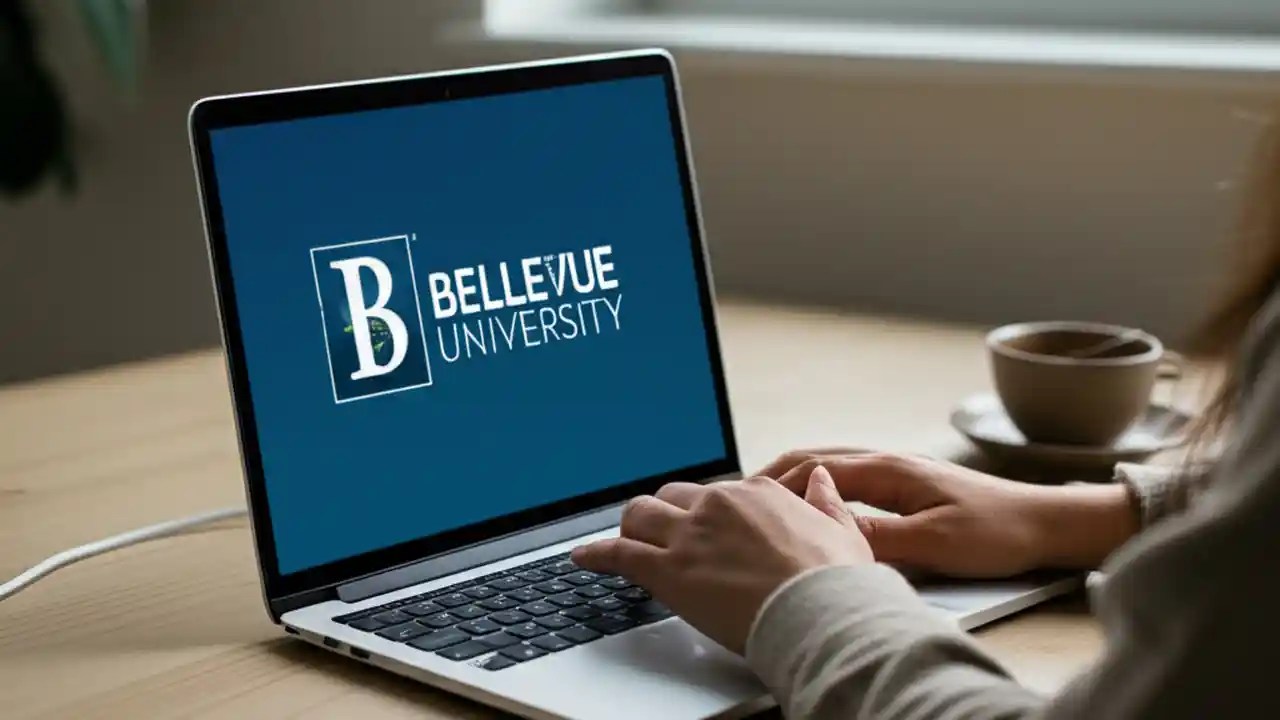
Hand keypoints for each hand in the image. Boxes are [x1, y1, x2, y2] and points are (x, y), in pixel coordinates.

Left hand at [572, 468, 872, 653]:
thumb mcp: (842, 531)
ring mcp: (690, 535)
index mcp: (758, 493)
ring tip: (626, 542)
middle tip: (663, 536)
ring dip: (632, 528)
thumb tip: (820, 481)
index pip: (718, 492)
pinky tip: (582, 558)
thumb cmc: (837, 582)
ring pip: (640, 515)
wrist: (821, 613)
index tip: (706, 525)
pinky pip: (618, 553)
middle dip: (666, 516)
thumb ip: (826, 502)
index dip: (708, 512)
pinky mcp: (668, 569)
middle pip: (673, 497)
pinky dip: (596, 555)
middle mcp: (719, 505)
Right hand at [758, 450, 1139, 576]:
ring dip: (794, 479)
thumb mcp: (934, 544)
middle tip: (737, 498)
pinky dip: (819, 488)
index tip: (742, 503)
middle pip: (813, 459)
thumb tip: (827, 536)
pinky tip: (813, 507)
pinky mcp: (908, 487)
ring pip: (829, 466)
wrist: (1045, 523)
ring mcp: (898, 472)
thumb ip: (878, 539)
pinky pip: (848, 479)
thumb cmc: (997, 531)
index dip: (772, 485)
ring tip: (762, 501)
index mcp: (888, 469)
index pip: (813, 469)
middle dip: (772, 475)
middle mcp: (887, 462)